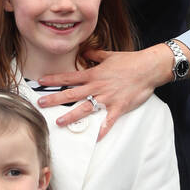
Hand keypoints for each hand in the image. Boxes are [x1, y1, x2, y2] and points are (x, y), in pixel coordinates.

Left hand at [37, 49, 161, 137]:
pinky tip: (95, 138)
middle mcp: (97, 87)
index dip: (54, 80)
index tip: (41, 81)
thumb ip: (95, 54)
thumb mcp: (110, 55)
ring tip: (59, 122)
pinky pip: (108, 121)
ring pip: (85, 108)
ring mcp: (107, 98)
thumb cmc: (131, 61)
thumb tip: (85, 52)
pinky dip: (102, 129)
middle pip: (72, 94)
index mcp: (94, 74)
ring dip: (71, 116)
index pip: (69, 77)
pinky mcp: (119, 107)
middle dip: (55, 99)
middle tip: (40, 104)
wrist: (149, 67)